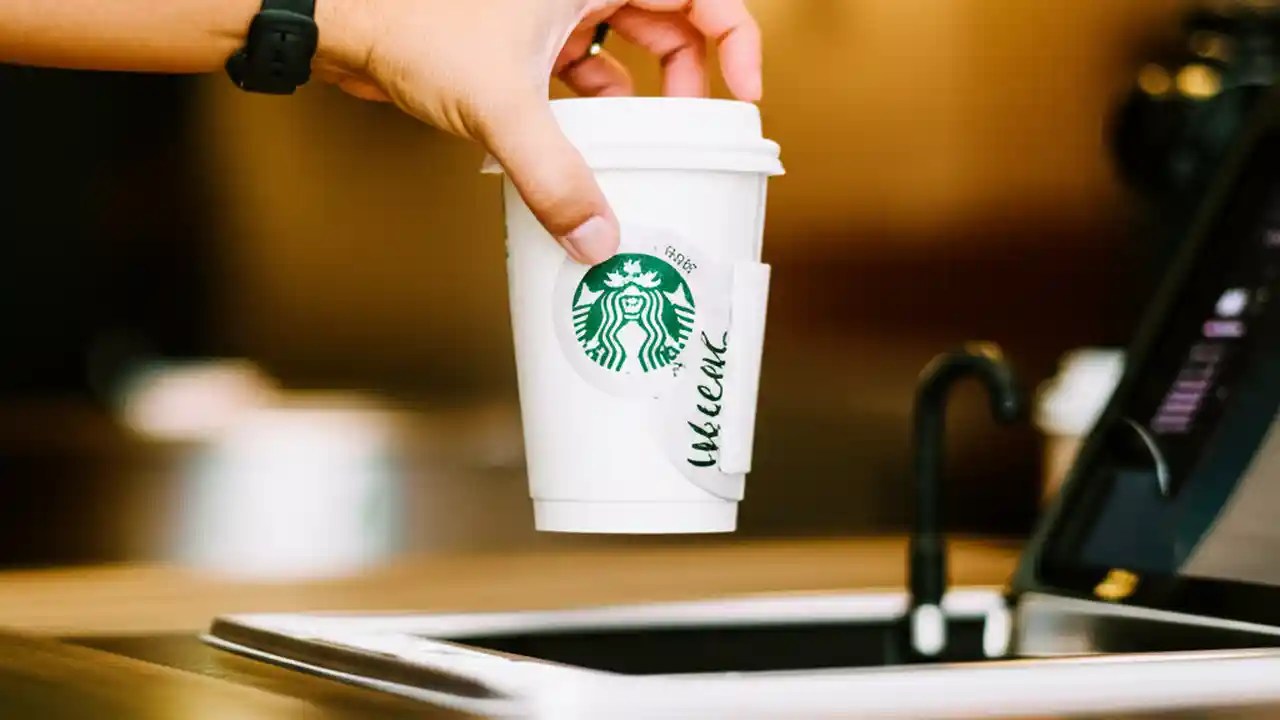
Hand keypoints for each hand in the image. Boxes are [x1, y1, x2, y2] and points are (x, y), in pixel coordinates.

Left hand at [314, 0, 762, 264]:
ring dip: (642, 98)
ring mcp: (549, 11)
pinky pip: (581, 72)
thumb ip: (555, 176)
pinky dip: (594, 109)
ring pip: (625, 49)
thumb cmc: (412, 22)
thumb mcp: (501, 104)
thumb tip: (597, 239)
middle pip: (670, 21)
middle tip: (693, 130)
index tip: (743, 89)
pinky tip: (592, 150)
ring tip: (650, 148)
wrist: (342, 22)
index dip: (734, 36)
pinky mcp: (522, 42)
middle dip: (690, 77)